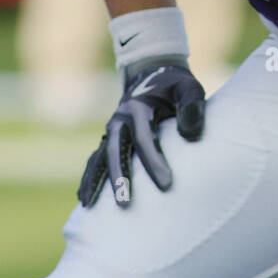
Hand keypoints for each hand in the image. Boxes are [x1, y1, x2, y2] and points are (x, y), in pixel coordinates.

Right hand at [78, 60, 205, 206]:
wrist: (153, 72)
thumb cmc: (176, 85)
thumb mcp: (190, 89)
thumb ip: (192, 107)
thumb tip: (191, 136)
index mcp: (139, 107)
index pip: (145, 138)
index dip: (154, 161)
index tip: (167, 184)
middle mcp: (120, 119)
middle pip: (115, 151)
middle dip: (119, 178)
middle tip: (124, 204)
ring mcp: (112, 129)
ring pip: (100, 157)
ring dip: (95, 180)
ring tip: (88, 205)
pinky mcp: (110, 137)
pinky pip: (95, 159)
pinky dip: (89, 177)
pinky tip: (85, 198)